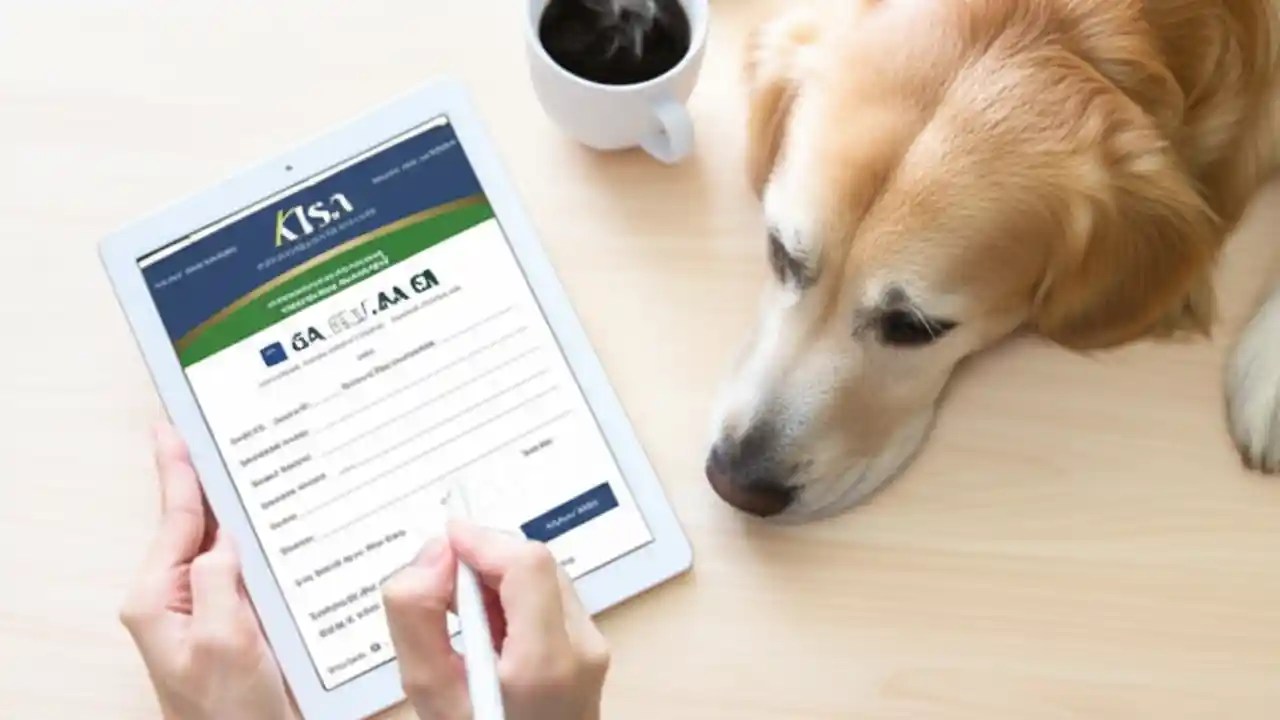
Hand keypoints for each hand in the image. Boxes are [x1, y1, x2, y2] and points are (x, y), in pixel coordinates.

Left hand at [120, 422, 296, 719]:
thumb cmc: (230, 714)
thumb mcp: (224, 639)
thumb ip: (218, 578)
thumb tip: (225, 537)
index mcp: (158, 599)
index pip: (176, 519)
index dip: (178, 469)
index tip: (171, 428)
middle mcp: (177, 600)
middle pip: (197, 524)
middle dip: (209, 479)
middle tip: (216, 432)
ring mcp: (205, 611)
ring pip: (225, 544)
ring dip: (240, 509)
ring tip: (246, 466)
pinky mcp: (234, 621)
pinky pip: (246, 569)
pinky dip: (260, 542)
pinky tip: (275, 525)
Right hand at [382, 523, 609, 719]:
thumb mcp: (429, 692)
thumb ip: (417, 615)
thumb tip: (434, 554)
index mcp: (545, 664)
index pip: (526, 564)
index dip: (482, 539)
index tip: (445, 538)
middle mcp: (581, 650)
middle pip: (536, 564)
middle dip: (485, 558)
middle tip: (440, 584)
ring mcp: (593, 650)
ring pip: (545, 577)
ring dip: (499, 578)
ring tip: (460, 615)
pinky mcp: (591, 649)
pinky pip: (553, 599)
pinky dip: (516, 598)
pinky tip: (488, 629)